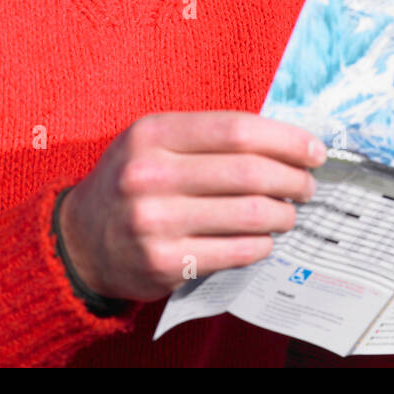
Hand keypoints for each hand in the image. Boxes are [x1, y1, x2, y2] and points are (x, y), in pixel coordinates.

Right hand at [58, 111, 324, 301]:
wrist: (80, 240)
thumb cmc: (133, 182)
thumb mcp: (155, 141)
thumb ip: (209, 137)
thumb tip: (287, 143)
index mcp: (152, 134)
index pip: (237, 130)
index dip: (286, 140)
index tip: (313, 151)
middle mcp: (150, 175)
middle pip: (249, 173)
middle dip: (293, 179)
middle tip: (307, 185)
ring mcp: (154, 222)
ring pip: (249, 215)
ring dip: (283, 214)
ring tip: (288, 213)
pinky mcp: (164, 263)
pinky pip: (235, 252)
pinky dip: (262, 245)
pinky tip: (264, 239)